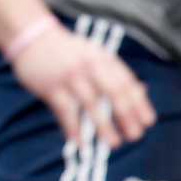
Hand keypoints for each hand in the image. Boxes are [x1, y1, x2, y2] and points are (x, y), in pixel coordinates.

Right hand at [11, 23, 155, 146]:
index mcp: (103, 58)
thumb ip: (116, 73)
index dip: (139, 103)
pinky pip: (65, 111)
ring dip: (104, 126)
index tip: (148, 121)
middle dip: (126, 115)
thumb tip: (142, 91)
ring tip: (114, 143)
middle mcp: (89, 66)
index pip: (126, 82)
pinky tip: (80, 142)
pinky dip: (73, 128)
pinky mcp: (51, 87)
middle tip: (135, 135)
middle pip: (113, 92)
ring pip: (91, 104)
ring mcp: (70, 76)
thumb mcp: (95, 55)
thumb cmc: (68, 51)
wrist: (31, 37)